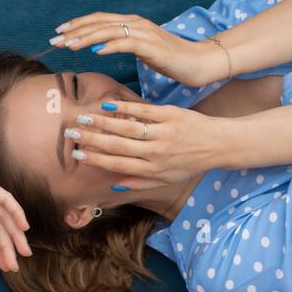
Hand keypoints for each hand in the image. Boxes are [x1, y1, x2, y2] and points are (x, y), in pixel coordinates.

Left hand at [52, 12, 228, 86]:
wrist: (198, 63)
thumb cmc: (171, 60)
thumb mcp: (143, 51)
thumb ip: (124, 45)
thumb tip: (102, 48)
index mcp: (132, 24)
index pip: (99, 20)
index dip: (78, 24)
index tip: (59, 32)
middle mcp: (136, 24)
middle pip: (99, 23)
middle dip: (75, 31)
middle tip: (55, 38)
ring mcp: (144, 33)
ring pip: (108, 31)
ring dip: (86, 37)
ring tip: (69, 45)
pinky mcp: (151, 46)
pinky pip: (126, 43)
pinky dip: (109, 46)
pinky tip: (95, 51)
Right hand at [67, 99, 227, 189]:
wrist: (218, 145)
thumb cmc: (190, 163)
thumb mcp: (167, 180)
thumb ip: (141, 182)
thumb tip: (115, 186)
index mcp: (152, 170)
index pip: (118, 165)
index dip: (97, 159)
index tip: (78, 154)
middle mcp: (156, 153)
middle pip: (118, 146)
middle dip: (93, 139)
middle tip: (72, 133)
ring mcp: (163, 133)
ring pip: (128, 128)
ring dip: (103, 123)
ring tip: (84, 118)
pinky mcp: (171, 115)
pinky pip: (145, 111)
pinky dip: (126, 108)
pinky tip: (108, 105)